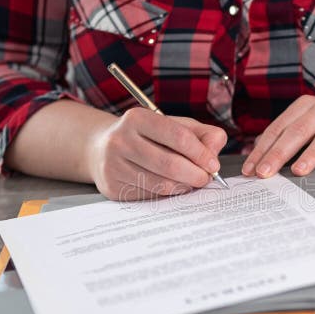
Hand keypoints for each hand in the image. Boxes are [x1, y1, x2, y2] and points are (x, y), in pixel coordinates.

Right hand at [88, 108, 227, 200]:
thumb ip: (201, 134)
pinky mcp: (112, 187)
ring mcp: (113, 165)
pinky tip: (170, 186)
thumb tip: (215, 151)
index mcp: (137, 118)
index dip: (201, 153)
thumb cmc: (146, 136)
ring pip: (161, 184)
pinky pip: (150, 195)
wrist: (99, 148)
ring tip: (190, 182)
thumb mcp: (173, 126)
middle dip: (195, 175)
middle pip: (170, 164)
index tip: (213, 164)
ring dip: (183, 187)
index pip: (178, 136)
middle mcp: (121, 140)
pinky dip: (167, 194)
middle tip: (205, 179)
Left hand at [241, 95, 314, 177]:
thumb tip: (258, 157)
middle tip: (265, 173)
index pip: (279, 128)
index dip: (263, 149)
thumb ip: (288, 137)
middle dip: (279, 153)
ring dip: (311, 153)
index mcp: (307, 107)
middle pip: (299, 130)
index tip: (250, 169)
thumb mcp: (312, 125)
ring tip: (298, 170)